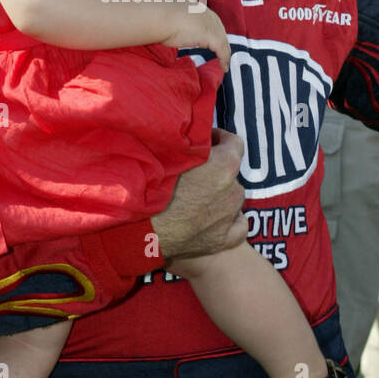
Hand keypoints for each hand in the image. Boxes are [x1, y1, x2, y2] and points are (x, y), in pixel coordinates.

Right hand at [151, 129, 247, 259]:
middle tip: (192, 174)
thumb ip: (190, 143)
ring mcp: (229, 217)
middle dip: (215, 172)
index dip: (220, 139)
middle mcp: (234, 190)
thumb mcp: (171, 152)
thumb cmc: (151, 185)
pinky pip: (237, 227)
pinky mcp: (222, 241)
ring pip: (231, 200)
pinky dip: (229, 222)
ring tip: (194, 199)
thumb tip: (195, 136)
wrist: (140, 227)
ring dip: (218, 196)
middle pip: (230, 175)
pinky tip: (215, 221)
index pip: (234, 143)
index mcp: (225, 165)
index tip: (207, 142)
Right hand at [160, 4, 230, 71]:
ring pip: (223, 42)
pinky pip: (222, 51)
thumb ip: (179, 23)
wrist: (160, 19)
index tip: (215, 43)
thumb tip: (175, 30)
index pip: (212, 22)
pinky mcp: (211, 36)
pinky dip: (224, 60)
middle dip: (223, 44)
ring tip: (224, 64)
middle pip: (221, 31)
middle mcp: (208, 14)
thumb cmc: (159, 19)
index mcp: (199, 8)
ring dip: (225, 54)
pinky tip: (223, 67)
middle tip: (223, 55)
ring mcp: (211, 25)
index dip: (215, 33)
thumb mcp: (172, 18)